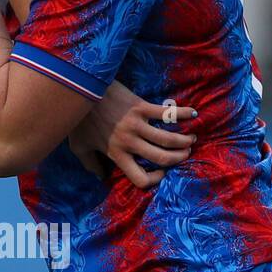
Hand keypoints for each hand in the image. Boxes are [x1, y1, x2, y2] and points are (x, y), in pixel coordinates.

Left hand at [69, 84, 197, 187]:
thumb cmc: (79, 118)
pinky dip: (182, 114)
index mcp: (115, 153)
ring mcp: (136, 124)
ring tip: (191, 140)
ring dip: (184, 141)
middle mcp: (129, 142)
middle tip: (184, 154)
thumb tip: (99, 177)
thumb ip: (89, 164)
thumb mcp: (78, 146)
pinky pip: (167, 113)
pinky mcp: (141, 106)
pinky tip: (193, 114)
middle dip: (177, 159)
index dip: (154, 180)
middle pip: (161, 158)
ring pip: (168, 139)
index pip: (139, 178)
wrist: (80, 90)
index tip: (160, 173)